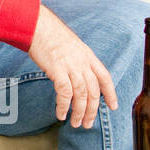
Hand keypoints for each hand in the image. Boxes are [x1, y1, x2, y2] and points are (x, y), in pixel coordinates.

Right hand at [27, 5, 118, 128]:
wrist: (37, 25)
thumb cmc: (49, 34)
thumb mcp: (71, 46)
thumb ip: (77, 60)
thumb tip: (76, 74)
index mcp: (88, 56)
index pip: (105, 77)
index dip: (111, 93)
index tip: (113, 106)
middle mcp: (83, 63)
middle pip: (94, 92)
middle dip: (92, 111)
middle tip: (87, 124)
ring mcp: (71, 66)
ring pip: (81, 95)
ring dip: (79, 112)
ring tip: (75, 123)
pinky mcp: (57, 70)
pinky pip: (65, 93)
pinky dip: (64, 106)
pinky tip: (61, 114)